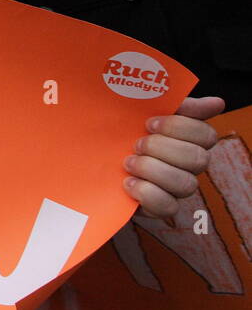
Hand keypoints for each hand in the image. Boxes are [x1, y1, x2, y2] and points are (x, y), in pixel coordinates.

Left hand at [124, 96, 223, 221]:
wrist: (92, 157)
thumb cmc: (121, 130)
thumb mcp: (140, 110)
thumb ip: (173, 103)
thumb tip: (217, 103)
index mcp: (188, 138)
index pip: (206, 135)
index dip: (180, 128)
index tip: (149, 123)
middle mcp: (188, 164)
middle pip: (198, 159)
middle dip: (163, 149)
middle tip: (136, 144)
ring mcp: (176, 187)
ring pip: (186, 184)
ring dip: (153, 170)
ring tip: (128, 163)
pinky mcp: (160, 207)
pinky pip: (167, 206)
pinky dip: (147, 193)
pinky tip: (128, 183)